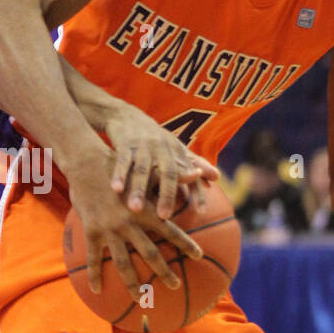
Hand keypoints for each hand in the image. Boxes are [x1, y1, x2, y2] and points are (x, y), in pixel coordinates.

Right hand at [67, 147, 203, 297]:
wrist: (86, 163)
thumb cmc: (118, 165)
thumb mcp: (144, 172)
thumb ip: (170, 179)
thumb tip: (197, 173)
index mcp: (145, 210)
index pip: (170, 230)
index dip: (185, 244)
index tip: (199, 256)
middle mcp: (129, 223)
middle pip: (149, 253)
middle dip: (164, 271)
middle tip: (175, 285)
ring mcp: (109, 230)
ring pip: (123, 263)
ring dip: (133, 283)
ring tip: (140, 299)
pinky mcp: (92, 232)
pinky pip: (94, 258)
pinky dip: (95, 275)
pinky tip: (97, 291)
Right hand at [103, 104, 217, 218]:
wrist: (126, 116)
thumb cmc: (154, 138)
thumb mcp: (175, 148)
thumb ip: (195, 164)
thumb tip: (217, 177)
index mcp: (176, 153)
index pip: (190, 175)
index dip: (196, 192)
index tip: (201, 212)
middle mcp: (162, 150)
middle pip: (167, 174)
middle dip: (166, 195)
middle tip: (164, 216)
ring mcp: (143, 147)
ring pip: (142, 170)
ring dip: (139, 190)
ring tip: (135, 210)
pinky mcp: (125, 144)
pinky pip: (123, 162)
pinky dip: (119, 175)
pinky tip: (116, 189)